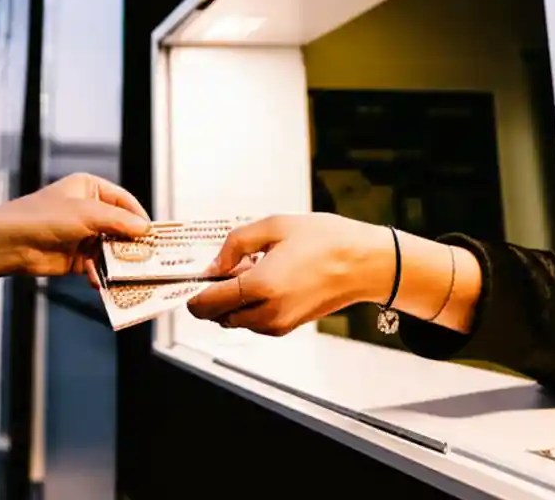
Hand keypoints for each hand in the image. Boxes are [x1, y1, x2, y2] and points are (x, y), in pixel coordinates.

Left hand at [0, 173, 149, 306]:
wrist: (8, 242)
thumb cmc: (42, 217)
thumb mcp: (86, 213)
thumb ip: (118, 222)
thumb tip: (145, 229)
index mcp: (89, 189)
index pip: (124, 202)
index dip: (139, 217)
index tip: (155, 235)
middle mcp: (87, 210)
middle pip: (119, 228)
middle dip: (130, 245)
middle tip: (148, 260)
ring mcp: (80, 235)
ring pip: (109, 250)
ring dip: (114, 264)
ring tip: (125, 276)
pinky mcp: (74, 257)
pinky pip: (95, 266)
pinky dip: (98, 274)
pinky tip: (98, 283)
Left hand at [186, 213, 481, 335]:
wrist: (366, 264)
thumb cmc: (326, 240)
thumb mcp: (274, 226)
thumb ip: (235, 244)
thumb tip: (213, 264)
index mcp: (260, 287)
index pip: (207, 303)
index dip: (192, 293)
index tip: (188, 280)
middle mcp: (266, 313)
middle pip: (217, 316)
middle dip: (212, 296)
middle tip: (220, 269)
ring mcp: (278, 325)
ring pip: (235, 321)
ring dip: (231, 301)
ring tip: (248, 270)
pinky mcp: (289, 327)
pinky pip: (255, 322)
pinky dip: (249, 306)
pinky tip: (263, 279)